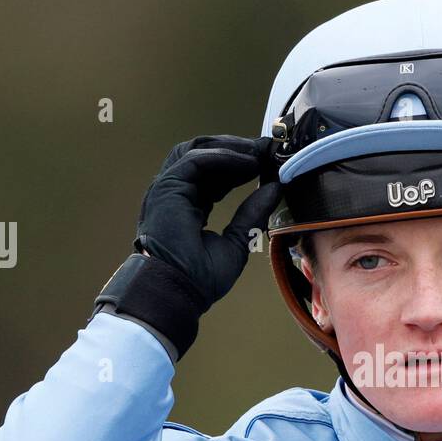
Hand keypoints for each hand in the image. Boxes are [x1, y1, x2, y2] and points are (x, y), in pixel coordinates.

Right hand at [133, 135, 281, 312]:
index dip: (240, 166)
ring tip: (258, 152)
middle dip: (236, 150)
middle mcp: (176, 194)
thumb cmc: (200, 279)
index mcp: (189, 207)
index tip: (267, 162)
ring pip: (197, 151)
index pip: (214, 175)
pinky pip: (195, 160)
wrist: (178, 292)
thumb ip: (252, 213)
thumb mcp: (237, 241)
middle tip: (265, 150)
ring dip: (229, 148)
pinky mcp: (166, 188)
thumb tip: (275, 188)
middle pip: (203, 156)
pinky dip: (222, 157)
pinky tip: (246, 162)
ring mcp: (168, 189)